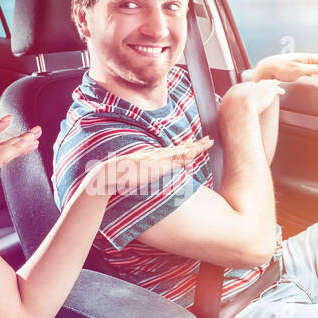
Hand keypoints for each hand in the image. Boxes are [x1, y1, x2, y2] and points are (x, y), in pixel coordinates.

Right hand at [79, 137, 213, 199]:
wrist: (108, 175)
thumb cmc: (119, 177)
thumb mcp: (134, 174)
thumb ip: (142, 173)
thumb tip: (145, 177)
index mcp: (152, 157)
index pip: (173, 151)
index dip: (187, 147)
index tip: (198, 143)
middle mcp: (156, 155)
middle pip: (180, 149)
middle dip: (195, 144)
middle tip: (210, 140)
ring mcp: (155, 159)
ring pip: (180, 152)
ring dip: (194, 148)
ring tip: (208, 144)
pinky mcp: (153, 166)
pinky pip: (173, 160)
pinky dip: (184, 156)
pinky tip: (193, 154)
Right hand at [219, 79, 285, 119]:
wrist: (239, 110)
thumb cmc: (231, 115)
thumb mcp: (225, 115)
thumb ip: (225, 116)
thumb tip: (224, 124)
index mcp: (234, 91)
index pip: (241, 89)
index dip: (246, 92)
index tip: (249, 95)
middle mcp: (246, 87)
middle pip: (253, 85)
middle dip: (257, 86)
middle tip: (260, 89)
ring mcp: (257, 88)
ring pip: (264, 84)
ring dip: (269, 84)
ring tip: (273, 83)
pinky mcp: (267, 91)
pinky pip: (274, 88)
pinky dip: (278, 89)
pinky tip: (281, 91)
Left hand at [253, 51, 317, 89]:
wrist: (266, 69)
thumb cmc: (281, 69)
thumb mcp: (298, 70)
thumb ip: (311, 69)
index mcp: (305, 57)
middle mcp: (303, 59)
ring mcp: (299, 64)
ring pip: (315, 63)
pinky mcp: (295, 69)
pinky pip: (309, 69)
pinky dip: (316, 69)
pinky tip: (317, 72)